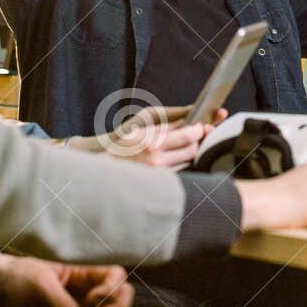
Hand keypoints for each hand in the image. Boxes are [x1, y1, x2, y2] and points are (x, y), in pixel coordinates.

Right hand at [71, 105, 223, 167]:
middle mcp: (157, 161)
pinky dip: (184, 162)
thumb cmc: (122, 148)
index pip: (187, 136)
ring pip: (188, 161)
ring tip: (190, 144)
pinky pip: (181, 170)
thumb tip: (188, 123)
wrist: (106, 172)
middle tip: (199, 134)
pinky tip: (181, 156)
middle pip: (192, 150)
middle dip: (198, 141)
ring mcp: (159, 174)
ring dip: (192, 152)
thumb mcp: (140, 132)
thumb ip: (165, 128)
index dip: (198, 130)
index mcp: (152, 144)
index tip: (200, 126)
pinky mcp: (161, 183)